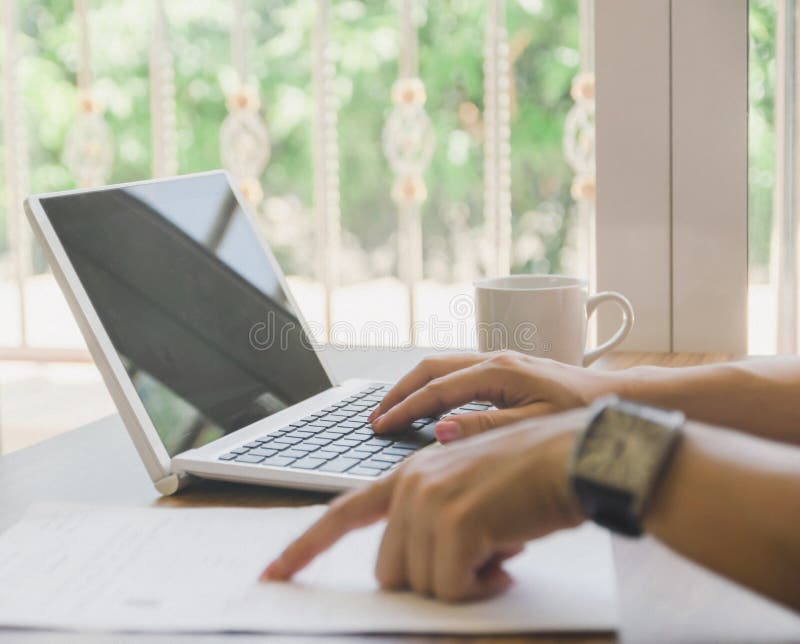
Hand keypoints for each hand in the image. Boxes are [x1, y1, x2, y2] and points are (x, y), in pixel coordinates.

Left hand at [261, 409, 585, 601]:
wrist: (574, 457)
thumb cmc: (528, 479)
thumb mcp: (468, 494)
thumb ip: (432, 524)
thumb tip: (421, 571)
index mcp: (408, 476)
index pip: (341, 514)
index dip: (305, 548)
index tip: (273, 574)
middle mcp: (410, 484)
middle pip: (390, 570)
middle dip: (433, 577)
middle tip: (480, 555)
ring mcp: (429, 500)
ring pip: (420, 583)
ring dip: (463, 580)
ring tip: (498, 546)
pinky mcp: (455, 520)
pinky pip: (451, 588)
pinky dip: (481, 587)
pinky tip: (506, 557)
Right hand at [368, 351, 615, 441]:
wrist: (619, 397)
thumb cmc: (583, 414)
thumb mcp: (536, 426)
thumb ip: (487, 428)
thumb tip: (441, 431)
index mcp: (499, 372)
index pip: (437, 389)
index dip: (405, 408)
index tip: (381, 426)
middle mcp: (495, 360)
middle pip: (431, 368)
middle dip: (399, 391)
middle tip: (375, 417)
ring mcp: (500, 362)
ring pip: (442, 367)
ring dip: (414, 387)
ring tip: (392, 411)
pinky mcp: (506, 371)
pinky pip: (457, 374)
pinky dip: (434, 388)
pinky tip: (428, 407)